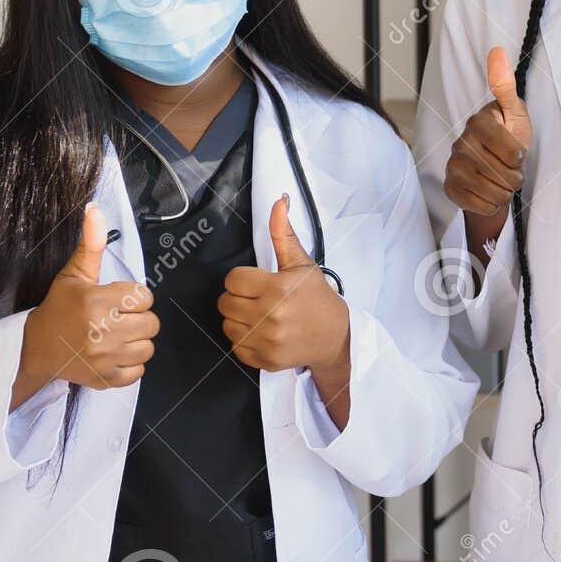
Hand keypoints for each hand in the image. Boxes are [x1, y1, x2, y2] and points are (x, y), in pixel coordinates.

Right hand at [16, 204, 156, 405]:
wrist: (36, 348)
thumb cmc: (60, 308)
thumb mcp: (74, 274)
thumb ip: (90, 244)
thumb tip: (95, 209)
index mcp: (97, 302)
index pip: (145, 297)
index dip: (134, 298)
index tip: (116, 301)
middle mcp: (102, 331)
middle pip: (152, 324)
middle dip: (138, 319)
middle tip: (117, 319)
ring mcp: (104, 358)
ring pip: (148, 349)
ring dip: (136, 343)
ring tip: (115, 337)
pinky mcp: (105, 379)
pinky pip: (138, 373)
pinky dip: (129, 365)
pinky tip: (112, 355)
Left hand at [219, 194, 349, 375]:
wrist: (335, 337)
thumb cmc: (316, 298)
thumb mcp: (301, 264)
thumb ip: (283, 234)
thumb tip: (279, 202)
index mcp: (277, 288)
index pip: (233, 279)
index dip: (243, 279)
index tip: (259, 282)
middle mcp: (270, 315)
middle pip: (225, 302)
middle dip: (238, 298)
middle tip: (258, 299)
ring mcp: (267, 340)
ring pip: (227, 325)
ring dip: (239, 319)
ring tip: (259, 316)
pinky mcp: (264, 360)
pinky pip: (235, 347)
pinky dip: (244, 341)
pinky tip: (262, 333)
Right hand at [444, 46, 530, 251]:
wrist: (493, 171)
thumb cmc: (508, 138)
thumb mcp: (514, 113)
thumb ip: (506, 87)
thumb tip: (497, 51)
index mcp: (478, 122)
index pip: (512, 151)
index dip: (520, 156)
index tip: (517, 151)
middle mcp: (460, 143)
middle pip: (504, 175)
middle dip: (515, 177)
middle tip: (509, 168)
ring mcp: (452, 166)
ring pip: (493, 193)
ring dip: (504, 191)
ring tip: (500, 180)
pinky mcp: (449, 188)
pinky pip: (480, 205)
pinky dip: (490, 204)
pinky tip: (487, 192)